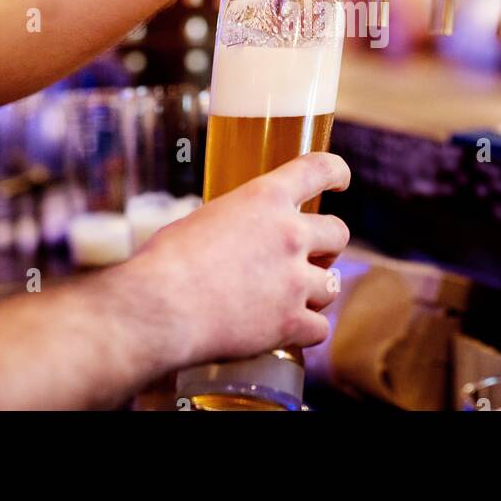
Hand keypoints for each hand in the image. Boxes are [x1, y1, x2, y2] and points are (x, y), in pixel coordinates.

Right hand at [118, 153, 351, 370]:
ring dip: (316, 291)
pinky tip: (289, 331)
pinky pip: (320, 328)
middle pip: (338, 233)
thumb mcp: (201, 220)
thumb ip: (233, 223)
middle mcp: (289, 234)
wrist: (159, 308)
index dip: (336, 172)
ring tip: (293, 299)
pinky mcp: (290, 322)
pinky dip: (306, 331)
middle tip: (309, 258)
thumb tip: (234, 238)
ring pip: (332, 284)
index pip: (318, 169)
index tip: (341, 181)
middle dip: (326, 246)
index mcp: (265, 198)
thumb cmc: (164, 262)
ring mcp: (294, 280)